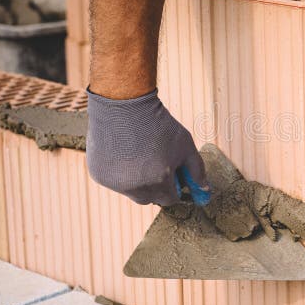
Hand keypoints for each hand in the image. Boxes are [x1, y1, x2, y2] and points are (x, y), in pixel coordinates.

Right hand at [86, 89, 210, 206]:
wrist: (124, 105)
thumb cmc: (158, 124)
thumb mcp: (185, 145)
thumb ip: (197, 170)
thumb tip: (205, 190)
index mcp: (159, 181)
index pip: (171, 199)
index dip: (174, 186)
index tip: (172, 173)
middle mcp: (135, 187)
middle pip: (151, 198)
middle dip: (157, 186)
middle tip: (156, 164)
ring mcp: (115, 183)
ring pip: (131, 192)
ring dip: (137, 180)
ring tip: (138, 153)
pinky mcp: (99, 176)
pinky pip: (114, 183)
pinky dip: (120, 173)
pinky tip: (122, 152)